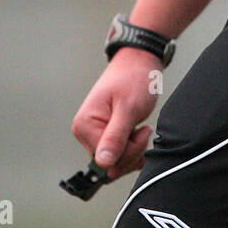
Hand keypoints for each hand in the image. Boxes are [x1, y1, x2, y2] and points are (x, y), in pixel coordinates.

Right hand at [71, 48, 162, 180]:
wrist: (139, 62)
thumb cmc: (133, 79)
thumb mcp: (128, 108)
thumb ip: (116, 137)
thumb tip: (103, 164)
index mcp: (85, 126)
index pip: (105, 161)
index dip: (128, 152)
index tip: (141, 132)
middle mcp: (85, 132)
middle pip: (110, 164)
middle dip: (132, 151)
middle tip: (143, 129)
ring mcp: (95, 133)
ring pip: (116, 161)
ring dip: (134, 149)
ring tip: (141, 128)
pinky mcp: (105, 134)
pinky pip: (118, 155)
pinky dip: (133, 149)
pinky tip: (140, 135)